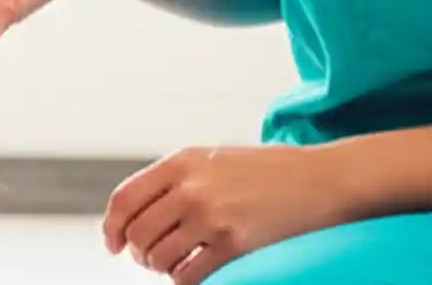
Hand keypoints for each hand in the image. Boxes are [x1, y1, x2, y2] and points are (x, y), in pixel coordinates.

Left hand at [102, 146, 342, 283]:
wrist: (320, 179)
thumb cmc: (269, 171)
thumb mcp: (215, 159)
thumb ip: (177, 179)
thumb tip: (139, 213)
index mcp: (183, 160)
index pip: (125, 198)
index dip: (111, 226)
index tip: (113, 244)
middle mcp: (191, 185)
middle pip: (137, 233)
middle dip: (138, 252)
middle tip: (149, 258)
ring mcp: (210, 214)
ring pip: (158, 257)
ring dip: (161, 268)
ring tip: (175, 263)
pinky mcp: (231, 243)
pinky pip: (187, 275)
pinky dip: (184, 280)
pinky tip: (195, 271)